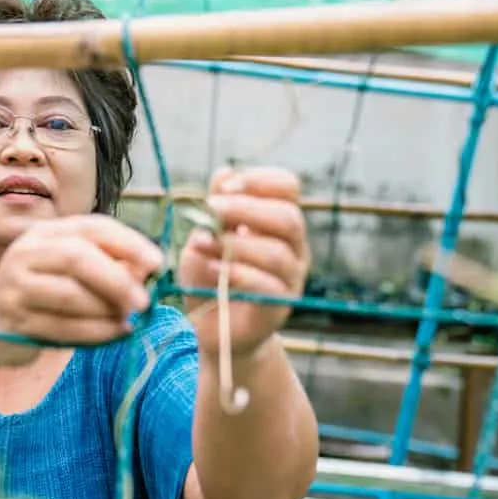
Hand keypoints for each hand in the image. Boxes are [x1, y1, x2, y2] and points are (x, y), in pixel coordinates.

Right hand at [0, 214, 164, 365]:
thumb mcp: (69, 268)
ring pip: (70, 295)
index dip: (128, 242)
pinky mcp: (14, 319)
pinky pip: (62, 327)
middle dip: (116, 279)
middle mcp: (27, 252)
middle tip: (144, 300)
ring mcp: (15, 285)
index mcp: (46, 232)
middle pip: (77, 257)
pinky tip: (116, 334)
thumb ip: (105, 263)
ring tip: (130, 320)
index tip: (157, 263)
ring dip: (107, 311)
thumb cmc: (43, 291)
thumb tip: (146, 271)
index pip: (92, 227)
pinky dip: (96, 333)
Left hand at [176, 166, 309, 360]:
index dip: (261, 180)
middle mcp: (293, 247)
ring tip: (204, 243)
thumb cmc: (209, 275)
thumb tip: (224, 171)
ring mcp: (291, 278)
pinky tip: (214, 269)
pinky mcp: (280, 306)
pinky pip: (269, 286)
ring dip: (237, 244)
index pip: (289, 187)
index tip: (225, 186)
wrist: (213, 327)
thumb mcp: (205, 235)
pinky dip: (239, 273)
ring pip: (278, 253)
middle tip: (212, 209)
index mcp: (277, 222)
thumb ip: (216, 208)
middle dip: (247, 209)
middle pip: (289, 218)